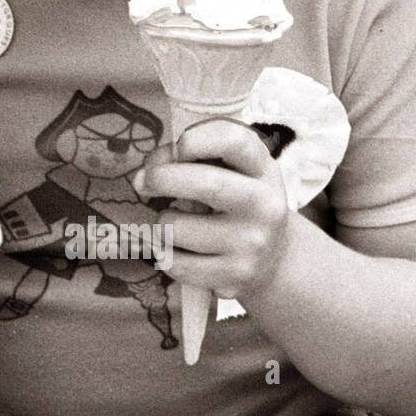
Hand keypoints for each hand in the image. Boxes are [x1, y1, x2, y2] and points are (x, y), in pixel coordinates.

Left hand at [135, 117, 291, 301]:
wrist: (274, 259)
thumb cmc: (236, 203)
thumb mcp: (233, 172)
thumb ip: (195, 158)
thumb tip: (148, 172)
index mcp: (262, 169)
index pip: (232, 141)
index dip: (195, 139)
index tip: (176, 149)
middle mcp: (263, 205)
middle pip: (207, 184)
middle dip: (161, 178)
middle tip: (142, 181)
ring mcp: (251, 244)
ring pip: (177, 227)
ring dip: (161, 222)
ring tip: (172, 223)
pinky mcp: (235, 275)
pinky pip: (176, 262)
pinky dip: (164, 254)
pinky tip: (178, 250)